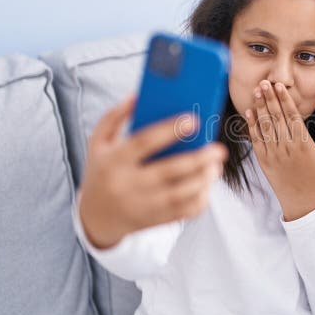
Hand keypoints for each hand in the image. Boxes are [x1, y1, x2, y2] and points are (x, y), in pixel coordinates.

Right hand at [78, 95, 227, 248]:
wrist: (95, 217)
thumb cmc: (101, 171)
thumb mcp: (98, 142)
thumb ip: (115, 116)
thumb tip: (138, 94)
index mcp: (114, 161)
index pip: (144, 142)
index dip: (169, 130)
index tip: (194, 119)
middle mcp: (128, 184)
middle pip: (169, 171)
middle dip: (198, 159)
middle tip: (219, 148)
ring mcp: (142, 205)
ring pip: (180, 194)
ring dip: (204, 179)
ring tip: (216, 165)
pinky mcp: (155, 219)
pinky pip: (183, 212)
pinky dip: (201, 199)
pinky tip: (208, 184)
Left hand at [246, 80, 314, 220]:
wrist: (301, 200)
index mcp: (303, 143)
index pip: (292, 116)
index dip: (285, 100)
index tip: (280, 86)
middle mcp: (287, 146)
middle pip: (277, 117)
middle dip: (270, 98)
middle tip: (265, 82)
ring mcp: (274, 153)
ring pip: (265, 126)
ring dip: (260, 107)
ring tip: (257, 91)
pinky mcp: (264, 160)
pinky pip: (257, 139)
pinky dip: (252, 125)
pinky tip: (250, 112)